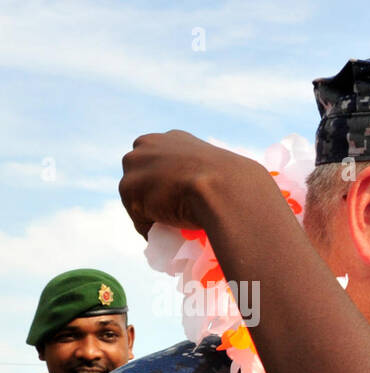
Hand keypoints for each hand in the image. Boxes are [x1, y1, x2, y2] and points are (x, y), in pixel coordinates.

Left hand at [119, 130, 269, 237]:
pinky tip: (172, 234)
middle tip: (175, 217)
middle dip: (154, 196)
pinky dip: (152, 230)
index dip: (169, 183)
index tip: (182, 201)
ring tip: (174, 230)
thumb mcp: (225, 172)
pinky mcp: (129, 189)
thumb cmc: (235, 184)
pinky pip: (138, 218)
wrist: (225, 190)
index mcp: (173, 138)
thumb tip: (226, 196)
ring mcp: (135, 165)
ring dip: (152, 214)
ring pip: (138, 198)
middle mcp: (148, 144)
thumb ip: (210, 176)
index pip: (161, 162)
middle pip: (143, 177)